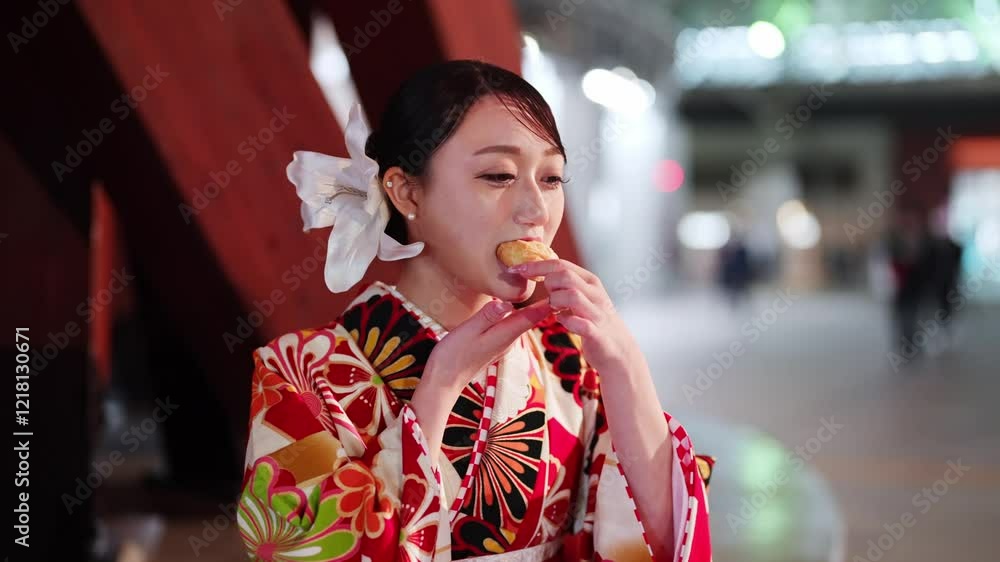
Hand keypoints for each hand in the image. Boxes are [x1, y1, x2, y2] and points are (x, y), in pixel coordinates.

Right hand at [410, 296, 551, 460]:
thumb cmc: (453, 355)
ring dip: (533, 309)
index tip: (563, 289)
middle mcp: (508, 339)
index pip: (533, 315)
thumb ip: (487, 316)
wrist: (444, 381)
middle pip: (532, 318)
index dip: (549, 302)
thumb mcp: (468, 330)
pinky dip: (518, 316)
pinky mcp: (493, 345)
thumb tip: (507, 303)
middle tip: (560, 286)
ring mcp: (501, 343)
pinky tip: (516, 309)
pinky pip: (510, 327)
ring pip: (522, 322)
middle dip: (546, 303)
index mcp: (505, 333)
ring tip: (546, 293)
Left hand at [508, 259, 637, 371]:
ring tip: (554, 309)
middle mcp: (596, 294)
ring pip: (572, 295)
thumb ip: (565, 285)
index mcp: (590, 282)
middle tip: (544, 296)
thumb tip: (542, 271)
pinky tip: (562, 322)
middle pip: (565, 275)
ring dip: (555, 301)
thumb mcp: (581, 298)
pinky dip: (567, 322)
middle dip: (546, 282)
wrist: (619, 351)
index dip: (535, 265)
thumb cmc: (594, 322)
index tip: (515, 269)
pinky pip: (581, 324)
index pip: (560, 264)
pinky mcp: (598, 334)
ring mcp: (598, 313)